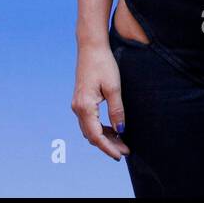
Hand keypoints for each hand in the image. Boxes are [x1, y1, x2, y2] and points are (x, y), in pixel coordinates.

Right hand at [70, 43, 130, 160]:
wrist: (91, 47)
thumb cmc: (103, 64)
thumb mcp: (114, 88)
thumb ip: (117, 111)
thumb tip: (121, 131)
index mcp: (85, 106)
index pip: (96, 136)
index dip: (109, 148)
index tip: (121, 156)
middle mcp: (78, 108)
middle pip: (92, 135)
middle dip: (108, 145)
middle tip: (126, 151)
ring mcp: (77, 104)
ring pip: (90, 129)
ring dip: (105, 138)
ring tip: (122, 142)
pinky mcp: (81, 100)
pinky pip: (89, 121)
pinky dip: (100, 128)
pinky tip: (113, 129)